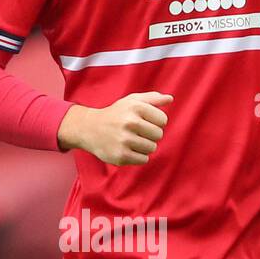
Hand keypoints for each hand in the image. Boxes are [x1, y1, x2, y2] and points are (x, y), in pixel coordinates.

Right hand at [58, 92, 172, 164]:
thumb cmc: (116, 114)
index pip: (163, 120)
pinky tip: (128, 149)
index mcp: (135, 107)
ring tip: (132, 141)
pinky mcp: (121, 156)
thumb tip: (170, 99)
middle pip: (158, 135)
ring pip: (152, 148)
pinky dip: (138, 156)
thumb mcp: (131, 101)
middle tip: (137, 132)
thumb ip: (152, 98)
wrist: (89, 128)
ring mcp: (124, 140)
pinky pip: (143, 159)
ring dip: (145, 146)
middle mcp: (130, 122)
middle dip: (150, 135)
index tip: (145, 122)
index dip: (156, 122)